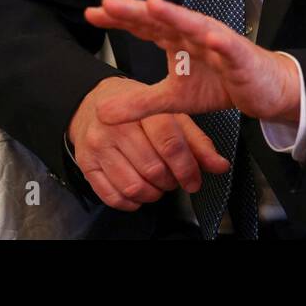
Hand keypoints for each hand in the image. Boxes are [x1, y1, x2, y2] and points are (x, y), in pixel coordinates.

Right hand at [67, 75, 230, 211]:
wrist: (93, 103)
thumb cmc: (136, 110)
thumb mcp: (170, 116)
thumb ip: (196, 141)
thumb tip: (219, 165)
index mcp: (141, 110)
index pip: (168, 143)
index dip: (186, 168)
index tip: (193, 180)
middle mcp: (115, 127)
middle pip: (153, 169)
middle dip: (170, 182)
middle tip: (174, 178)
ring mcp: (98, 146)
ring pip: (133, 187)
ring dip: (153, 194)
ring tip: (157, 185)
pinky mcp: (86, 164)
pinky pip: (112, 196)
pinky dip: (131, 202)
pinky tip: (139, 192)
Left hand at [83, 0, 301, 126]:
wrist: (260, 90)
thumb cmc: (219, 85)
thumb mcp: (172, 99)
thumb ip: (139, 103)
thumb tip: (102, 113)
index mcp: (175, 40)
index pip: (142, 25)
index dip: (118, 19)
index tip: (91, 13)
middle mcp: (192, 33)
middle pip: (160, 20)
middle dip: (136, 11)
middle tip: (110, 3)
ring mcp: (216, 40)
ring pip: (193, 25)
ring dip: (174, 15)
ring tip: (153, 5)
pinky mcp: (239, 55)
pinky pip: (228, 47)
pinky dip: (219, 41)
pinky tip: (208, 36)